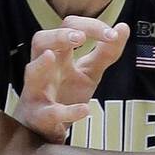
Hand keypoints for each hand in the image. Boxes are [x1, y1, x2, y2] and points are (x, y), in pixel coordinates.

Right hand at [14, 18, 130, 142]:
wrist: (48, 128)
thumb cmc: (65, 94)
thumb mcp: (90, 72)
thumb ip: (106, 52)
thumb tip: (123, 27)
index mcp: (58, 54)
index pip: (68, 28)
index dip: (90, 26)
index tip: (113, 34)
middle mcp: (44, 68)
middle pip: (40, 41)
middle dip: (58, 36)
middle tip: (80, 37)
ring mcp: (37, 92)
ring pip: (31, 72)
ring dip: (41, 64)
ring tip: (52, 56)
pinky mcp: (40, 117)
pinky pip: (49, 113)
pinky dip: (66, 111)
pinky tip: (84, 109)